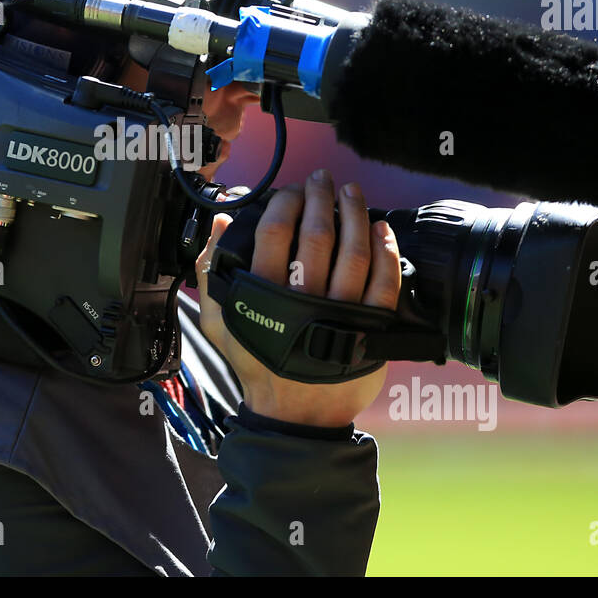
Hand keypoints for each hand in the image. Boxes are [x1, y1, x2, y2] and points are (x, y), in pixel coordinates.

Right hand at [197, 169, 401, 427]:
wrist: (295, 417)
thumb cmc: (257, 365)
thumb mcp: (219, 322)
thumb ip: (211, 272)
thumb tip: (220, 224)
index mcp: (263, 295)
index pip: (274, 231)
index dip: (285, 203)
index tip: (292, 191)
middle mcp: (302, 300)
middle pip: (316, 234)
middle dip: (321, 198)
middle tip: (324, 179)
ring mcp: (340, 314)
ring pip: (353, 253)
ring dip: (355, 215)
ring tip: (353, 193)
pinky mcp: (371, 328)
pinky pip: (384, 282)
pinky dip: (385, 252)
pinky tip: (380, 230)